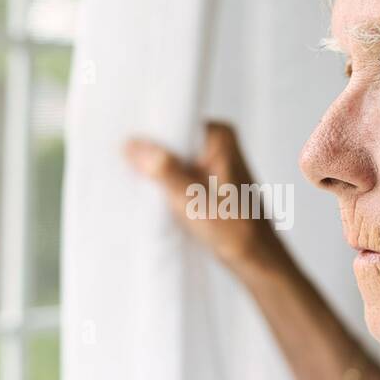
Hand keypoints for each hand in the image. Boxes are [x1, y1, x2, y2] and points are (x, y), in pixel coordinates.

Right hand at [124, 121, 286, 278]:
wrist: (255, 258)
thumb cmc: (234, 231)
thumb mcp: (192, 200)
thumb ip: (165, 171)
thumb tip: (135, 146)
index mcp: (220, 137)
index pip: (175, 121)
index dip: (149, 132)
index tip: (123, 141)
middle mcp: (218, 143)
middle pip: (172, 139)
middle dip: (150, 152)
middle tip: (125, 164)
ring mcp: (213, 161)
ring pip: (173, 157)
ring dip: (156, 170)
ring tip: (137, 180)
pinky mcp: (208, 179)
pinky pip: (178, 172)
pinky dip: (165, 182)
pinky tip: (152, 193)